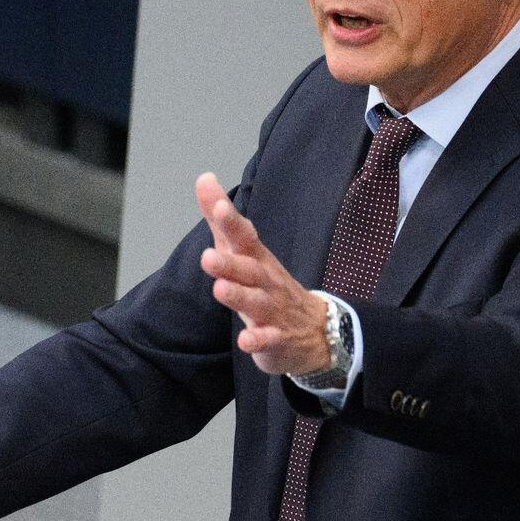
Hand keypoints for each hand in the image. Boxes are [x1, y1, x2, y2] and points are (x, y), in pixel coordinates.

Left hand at [194, 172, 330, 376]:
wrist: (315, 329)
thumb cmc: (268, 283)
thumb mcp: (245, 250)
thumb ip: (222, 219)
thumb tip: (203, 178)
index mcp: (256, 258)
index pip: (243, 235)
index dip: (230, 221)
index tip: (216, 205)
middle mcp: (265, 280)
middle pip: (248, 269)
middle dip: (229, 263)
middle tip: (207, 256)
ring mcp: (273, 309)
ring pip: (256, 302)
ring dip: (238, 296)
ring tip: (220, 290)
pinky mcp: (277, 338)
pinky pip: (268, 340)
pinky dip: (258, 341)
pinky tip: (246, 341)